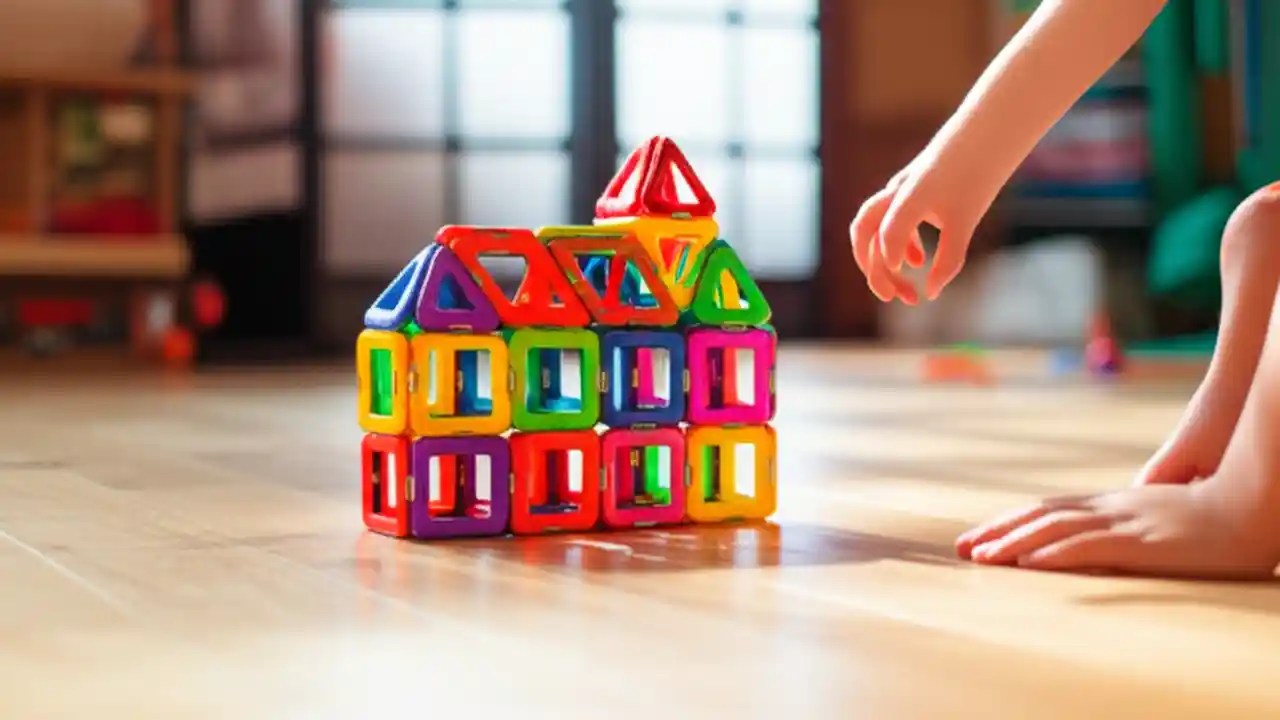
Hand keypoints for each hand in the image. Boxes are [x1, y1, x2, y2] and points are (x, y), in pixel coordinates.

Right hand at [849, 145, 998, 304]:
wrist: (989, 130)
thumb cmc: (977, 173)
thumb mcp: (966, 222)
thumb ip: (948, 259)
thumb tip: (930, 293)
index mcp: (907, 196)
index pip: (884, 234)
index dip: (887, 262)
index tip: (905, 283)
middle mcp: (896, 192)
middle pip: (864, 235)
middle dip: (873, 270)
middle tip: (894, 298)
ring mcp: (900, 190)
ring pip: (874, 229)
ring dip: (882, 261)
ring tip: (905, 289)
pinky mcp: (911, 189)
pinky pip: (892, 220)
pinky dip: (901, 244)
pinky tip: (920, 259)